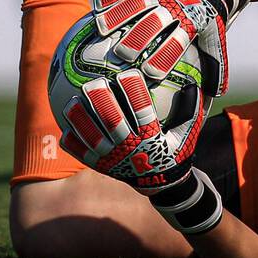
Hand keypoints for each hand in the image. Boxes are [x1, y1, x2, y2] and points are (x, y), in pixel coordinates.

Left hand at [56, 69, 223, 233]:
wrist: (161, 184)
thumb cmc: (174, 150)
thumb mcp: (187, 133)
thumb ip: (190, 110)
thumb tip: (192, 84)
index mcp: (151, 137)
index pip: (142, 112)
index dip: (135, 93)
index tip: (128, 73)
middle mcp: (131, 148)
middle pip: (113, 123)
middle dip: (102, 102)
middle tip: (93, 83)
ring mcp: (114, 159)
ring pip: (93, 139)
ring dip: (82, 121)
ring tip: (71, 103)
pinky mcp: (102, 167)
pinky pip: (83, 155)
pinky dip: (73, 143)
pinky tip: (64, 128)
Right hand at [90, 0, 253, 99]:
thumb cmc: (205, 29)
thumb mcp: (214, 47)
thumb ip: (214, 70)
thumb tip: (211, 97)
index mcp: (191, 23)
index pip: (178, 40)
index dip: (164, 56)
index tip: (149, 74)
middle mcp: (174, 7)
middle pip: (155, 20)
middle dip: (139, 36)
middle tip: (123, 55)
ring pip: (138, 0)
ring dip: (120, 14)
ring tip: (101, 30)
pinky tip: (95, 8)